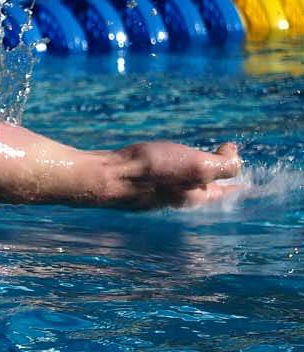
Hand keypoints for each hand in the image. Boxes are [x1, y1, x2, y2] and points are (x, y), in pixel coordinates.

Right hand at [103, 141, 243, 208]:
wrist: (105, 177)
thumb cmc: (151, 172)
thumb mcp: (198, 166)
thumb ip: (224, 164)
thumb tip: (234, 153)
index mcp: (198, 197)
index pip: (228, 190)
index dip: (239, 181)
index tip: (246, 175)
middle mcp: (179, 199)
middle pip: (206, 188)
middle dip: (216, 177)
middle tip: (223, 157)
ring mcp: (157, 193)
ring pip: (182, 183)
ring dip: (191, 171)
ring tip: (195, 158)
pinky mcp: (137, 187)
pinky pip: (162, 177)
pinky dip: (169, 168)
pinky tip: (162, 162)